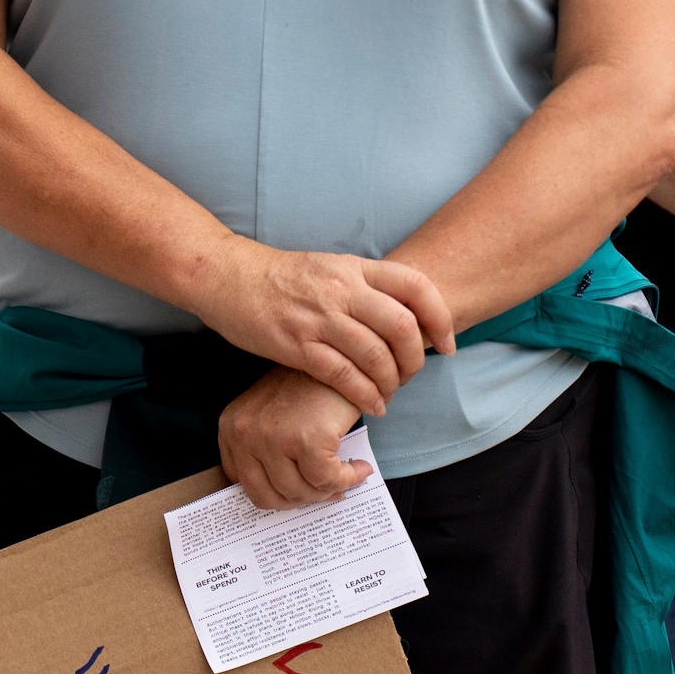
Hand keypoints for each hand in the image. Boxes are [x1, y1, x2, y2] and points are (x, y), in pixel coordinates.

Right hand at [192, 240, 451, 412]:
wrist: (228, 276)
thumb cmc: (280, 277)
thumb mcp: (329, 267)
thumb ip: (363, 286)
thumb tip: (401, 315)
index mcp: (353, 267)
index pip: (415, 286)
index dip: (440, 318)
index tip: (446, 344)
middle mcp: (341, 289)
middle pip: (402, 326)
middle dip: (416, 359)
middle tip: (412, 376)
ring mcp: (319, 317)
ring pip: (376, 355)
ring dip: (390, 382)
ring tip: (389, 395)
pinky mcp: (297, 344)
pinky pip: (344, 375)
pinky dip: (365, 395)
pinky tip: (371, 406)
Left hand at [219, 368, 367, 511]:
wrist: (342, 355)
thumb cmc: (312, 385)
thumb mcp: (276, 415)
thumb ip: (271, 453)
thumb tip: (292, 496)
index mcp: (232, 428)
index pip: (243, 485)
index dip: (276, 494)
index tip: (300, 492)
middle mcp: (245, 434)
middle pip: (267, 497)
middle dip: (301, 500)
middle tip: (326, 491)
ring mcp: (272, 437)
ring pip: (298, 493)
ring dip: (327, 491)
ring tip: (344, 476)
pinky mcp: (306, 439)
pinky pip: (326, 481)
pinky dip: (348, 479)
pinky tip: (358, 468)